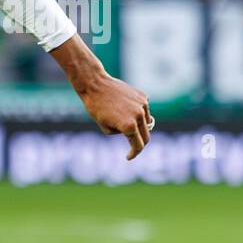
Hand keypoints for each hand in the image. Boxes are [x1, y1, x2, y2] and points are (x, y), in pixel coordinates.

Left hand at [49, 35, 151, 159]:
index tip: (129, 156)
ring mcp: (143, 105)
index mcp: (129, 126)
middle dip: (140, 143)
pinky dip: (138, 113)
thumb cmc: (96, 108)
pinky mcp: (143, 97)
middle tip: (132, 146)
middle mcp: (139, 116)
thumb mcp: (105, 127)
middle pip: (146, 136)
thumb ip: (120, 133)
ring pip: (147, 123)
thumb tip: (132, 132)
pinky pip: (144, 110)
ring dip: (139, 127)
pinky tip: (125, 108)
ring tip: (123, 121)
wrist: (96, 85)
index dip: (134, 153)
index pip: (137, 146)